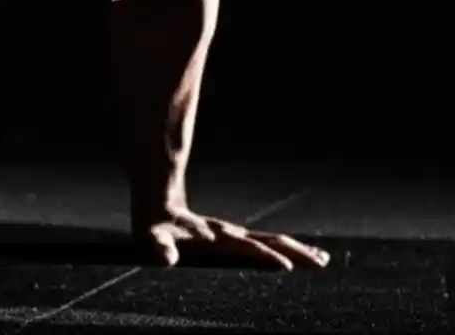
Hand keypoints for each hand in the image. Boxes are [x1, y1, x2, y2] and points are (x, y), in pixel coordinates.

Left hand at [136, 208, 330, 270]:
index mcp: (217, 238)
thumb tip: (165, 259)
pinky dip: (286, 249)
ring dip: (298, 250)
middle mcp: (231, 235)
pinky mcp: (235, 239)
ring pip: (273, 241)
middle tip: (322, 263)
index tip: (288, 268)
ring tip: (323, 259)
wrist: (158, 207)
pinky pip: (266, 244)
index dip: (266, 256)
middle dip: (296, 252)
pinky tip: (300, 255)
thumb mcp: (152, 240)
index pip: (247, 247)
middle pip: (270, 242)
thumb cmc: (155, 230)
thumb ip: (159, 248)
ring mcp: (235, 236)